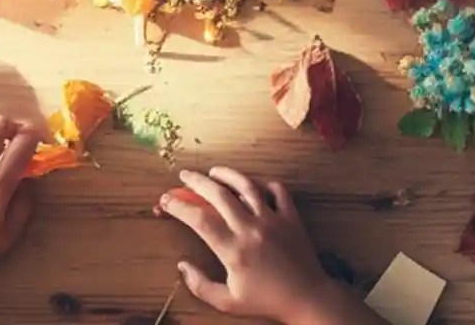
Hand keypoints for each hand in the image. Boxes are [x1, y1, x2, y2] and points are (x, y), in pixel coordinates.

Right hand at [159, 168, 365, 324]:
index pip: (198, 219)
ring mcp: (273, 220)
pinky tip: (252, 185)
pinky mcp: (291, 217)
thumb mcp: (227, 302)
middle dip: (196, 181)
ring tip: (213, 171)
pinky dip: (263, 183)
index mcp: (233, 250)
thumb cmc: (266, 300)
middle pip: (217, 194)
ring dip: (226, 174)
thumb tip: (182, 266)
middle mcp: (251, 229)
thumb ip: (200, 285)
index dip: (178, 206)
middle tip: (184, 176)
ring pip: (246, 185)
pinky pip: (277, 190)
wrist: (308, 299)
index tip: (166, 200)